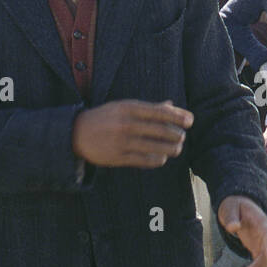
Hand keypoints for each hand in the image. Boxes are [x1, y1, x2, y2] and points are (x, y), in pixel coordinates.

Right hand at [72, 99, 192, 168]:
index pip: (160, 112)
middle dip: (177, 134)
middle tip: (182, 136)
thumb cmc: (106, 118)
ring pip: (156, 147)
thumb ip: (149, 108)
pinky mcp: (118, 158)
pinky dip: (158, 160)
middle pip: (161, 130)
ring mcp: (122, 142)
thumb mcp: (124, 107)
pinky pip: (145, 161)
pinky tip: (162, 158)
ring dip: (171, 149)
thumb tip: (172, 105)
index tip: (190, 121)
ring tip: (177, 148)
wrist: (76, 133)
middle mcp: (126, 124)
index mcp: (128, 107)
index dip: (178, 117)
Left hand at [217, 195, 266, 266]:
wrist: (237, 206)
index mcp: (262, 223)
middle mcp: (265, 235)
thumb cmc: (234, 206)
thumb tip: (233, 227)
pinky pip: (259, 263)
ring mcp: (262, 244)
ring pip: (265, 262)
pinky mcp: (257, 249)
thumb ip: (232, 217)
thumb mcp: (230, 208)